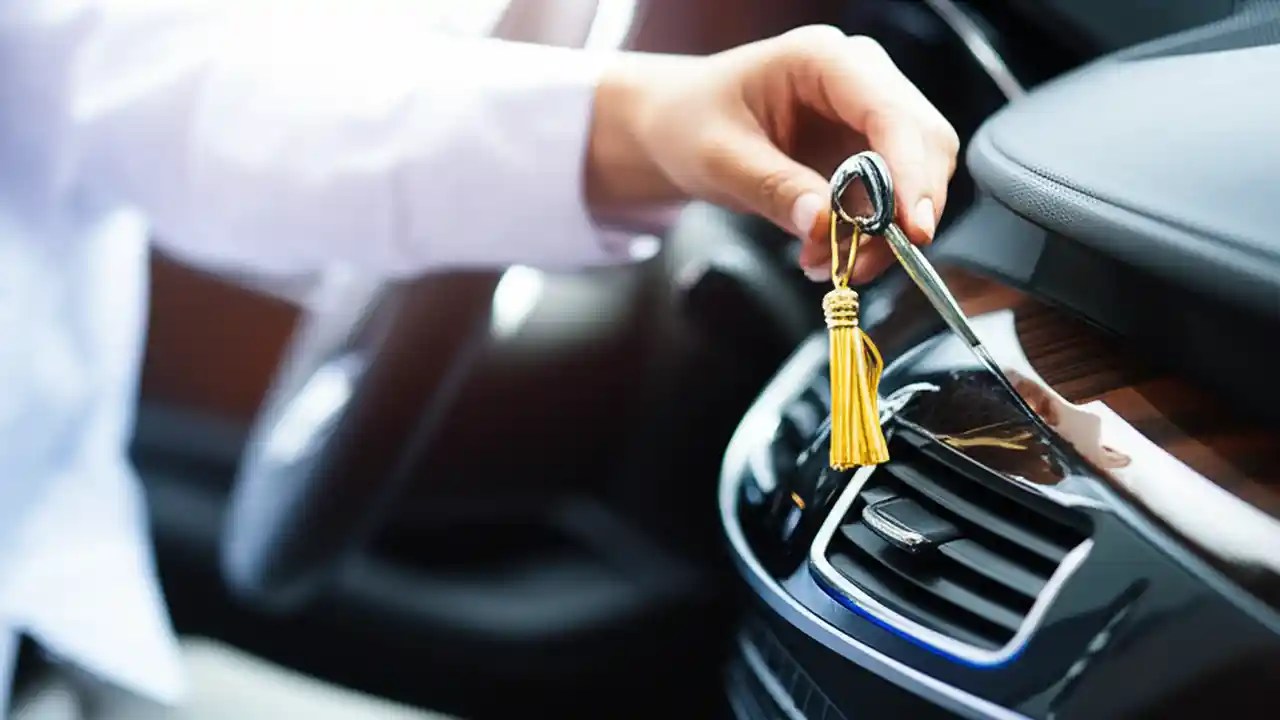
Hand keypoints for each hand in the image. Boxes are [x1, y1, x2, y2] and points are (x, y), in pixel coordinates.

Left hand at [587, 25, 958, 282]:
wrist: (677, 127)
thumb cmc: (690, 123)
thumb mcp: (719, 158)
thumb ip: (773, 188)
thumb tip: (822, 224)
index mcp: (823, 59)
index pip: (891, 112)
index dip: (910, 172)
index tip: (912, 229)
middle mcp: (860, 79)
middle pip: (923, 143)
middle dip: (903, 212)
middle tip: (860, 265)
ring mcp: (867, 115)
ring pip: (916, 177)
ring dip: (885, 232)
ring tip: (828, 263)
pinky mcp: (866, 152)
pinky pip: (891, 199)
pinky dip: (870, 235)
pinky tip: (827, 253)